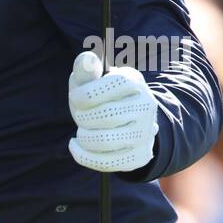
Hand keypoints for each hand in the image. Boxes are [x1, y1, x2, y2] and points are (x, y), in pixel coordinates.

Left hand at [67, 50, 158, 172]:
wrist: (128, 119)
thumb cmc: (101, 95)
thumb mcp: (93, 78)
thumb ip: (86, 68)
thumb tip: (87, 59)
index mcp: (134, 82)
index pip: (110, 86)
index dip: (85, 94)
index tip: (77, 98)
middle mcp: (146, 107)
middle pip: (105, 116)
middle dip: (82, 116)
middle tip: (81, 115)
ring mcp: (145, 134)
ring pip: (104, 141)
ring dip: (83, 136)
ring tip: (82, 130)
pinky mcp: (139, 157)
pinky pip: (106, 163)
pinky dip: (83, 155)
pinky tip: (76, 145)